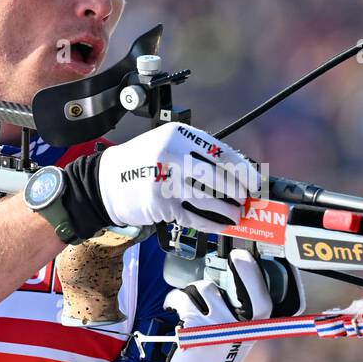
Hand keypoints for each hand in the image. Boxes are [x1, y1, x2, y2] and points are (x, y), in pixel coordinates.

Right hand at [95, 123, 259, 232]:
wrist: (107, 181)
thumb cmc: (143, 162)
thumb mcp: (168, 145)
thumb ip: (197, 154)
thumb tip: (236, 172)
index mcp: (178, 136)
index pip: (219, 152)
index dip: (241, 169)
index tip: (255, 180)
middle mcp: (171, 156)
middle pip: (216, 176)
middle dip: (236, 190)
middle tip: (247, 198)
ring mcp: (165, 181)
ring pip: (207, 199)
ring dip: (227, 210)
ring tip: (237, 214)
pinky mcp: (160, 205)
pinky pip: (193, 216)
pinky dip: (211, 223)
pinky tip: (221, 225)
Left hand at [162, 248, 303, 361]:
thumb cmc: (218, 357)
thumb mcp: (240, 337)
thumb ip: (242, 313)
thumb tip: (235, 276)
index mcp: (254, 329)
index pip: (262, 298)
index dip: (253, 272)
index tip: (243, 256)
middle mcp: (240, 326)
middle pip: (239, 282)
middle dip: (238, 263)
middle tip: (232, 257)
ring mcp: (218, 325)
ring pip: (204, 287)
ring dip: (193, 291)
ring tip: (189, 302)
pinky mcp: (194, 327)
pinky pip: (183, 298)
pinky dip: (174, 299)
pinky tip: (173, 306)